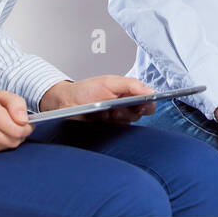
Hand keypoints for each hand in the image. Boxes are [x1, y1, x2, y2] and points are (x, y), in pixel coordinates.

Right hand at [0, 89, 31, 155]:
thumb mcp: (1, 95)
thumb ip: (17, 104)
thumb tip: (24, 121)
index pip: (17, 130)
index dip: (26, 130)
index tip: (28, 126)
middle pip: (10, 141)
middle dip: (18, 137)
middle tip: (17, 130)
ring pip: (0, 148)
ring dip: (6, 141)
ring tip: (2, 131)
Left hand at [39, 76, 157, 123]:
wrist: (66, 103)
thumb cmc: (85, 90)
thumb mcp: (110, 82)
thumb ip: (132, 85)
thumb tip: (151, 91)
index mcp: (128, 93)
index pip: (148, 100)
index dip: (149, 103)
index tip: (145, 103)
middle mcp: (126, 107)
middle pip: (142, 113)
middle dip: (134, 110)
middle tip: (122, 107)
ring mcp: (118, 120)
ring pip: (131, 123)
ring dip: (121, 117)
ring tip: (109, 112)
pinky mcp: (110, 132)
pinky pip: (120, 134)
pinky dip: (115, 128)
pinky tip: (105, 121)